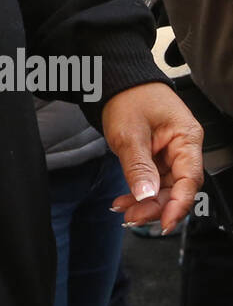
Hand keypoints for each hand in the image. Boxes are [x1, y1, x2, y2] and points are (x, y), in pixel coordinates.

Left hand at [102, 82, 202, 233]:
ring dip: (145, 202)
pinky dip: (140, 192)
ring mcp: (170, 152)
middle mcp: (183, 147)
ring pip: (164, 187)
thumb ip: (138, 166)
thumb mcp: (129, 134)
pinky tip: (125, 201)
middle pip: (177, 187)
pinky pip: (153, 180)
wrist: (115, 82)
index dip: (178, 205)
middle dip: (155, 206)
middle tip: (133, 217)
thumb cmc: (128, 97)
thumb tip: (147, 196)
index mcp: (186, 137)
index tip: (164, 223)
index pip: (189, 179)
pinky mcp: (157, 156)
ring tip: (124, 211)